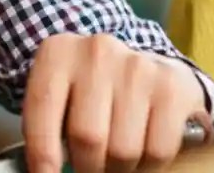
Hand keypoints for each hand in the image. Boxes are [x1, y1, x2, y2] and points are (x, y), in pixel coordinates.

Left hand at [23, 33, 206, 172]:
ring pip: (123, 150)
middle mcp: (97, 53)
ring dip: (117, 169)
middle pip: (87, 136)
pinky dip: (149, 167)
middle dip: (87, 167)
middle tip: (88, 170)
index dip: (41, 153)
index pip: (41, 109)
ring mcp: (137, 67)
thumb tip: (46, 170)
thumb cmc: (92, 89)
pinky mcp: (171, 86)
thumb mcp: (61, 93)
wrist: (147, 66)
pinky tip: (140, 155)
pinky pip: (158, 150)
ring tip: (113, 162)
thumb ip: (48, 124)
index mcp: (58, 53)